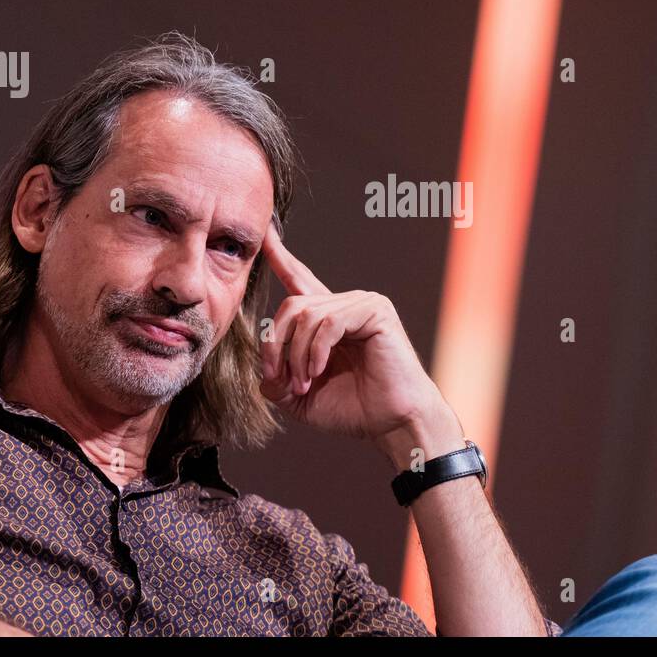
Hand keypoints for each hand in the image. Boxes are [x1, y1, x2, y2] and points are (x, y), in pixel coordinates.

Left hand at [258, 223, 455, 448]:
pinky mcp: (375, 311)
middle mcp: (344, 306)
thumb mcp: (301, 398)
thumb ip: (277, 381)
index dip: (280, 257)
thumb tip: (264, 372)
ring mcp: (361, 304)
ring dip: (295, 355)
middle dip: (274, 343)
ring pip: (305, 315)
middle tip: (277, 378)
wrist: (393, 423)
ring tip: (304, 383)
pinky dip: (316, 350)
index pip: (299, 281)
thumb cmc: (356, 411)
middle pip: (290, 305)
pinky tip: (319, 371)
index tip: (265, 233)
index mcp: (328, 321)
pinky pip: (329, 322)